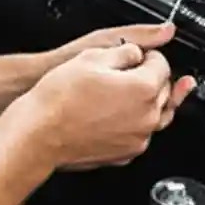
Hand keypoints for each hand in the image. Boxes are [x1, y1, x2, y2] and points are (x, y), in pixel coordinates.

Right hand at [44, 23, 195, 135]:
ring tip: (144, 92)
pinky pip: (140, 134)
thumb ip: (124, 51)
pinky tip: (124, 114)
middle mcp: (147, 116)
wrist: (40, 133)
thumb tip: (135, 52)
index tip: (141, 54)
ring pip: (157, 115)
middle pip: (164, 90)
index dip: (151, 55)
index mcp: (143, 88)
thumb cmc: (60, 98)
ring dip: (150, 102)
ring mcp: (137, 139)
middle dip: (154, 77)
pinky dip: (137, 123)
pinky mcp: (125, 153)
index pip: (162, 65)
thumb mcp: (91, 56)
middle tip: (139, 69)